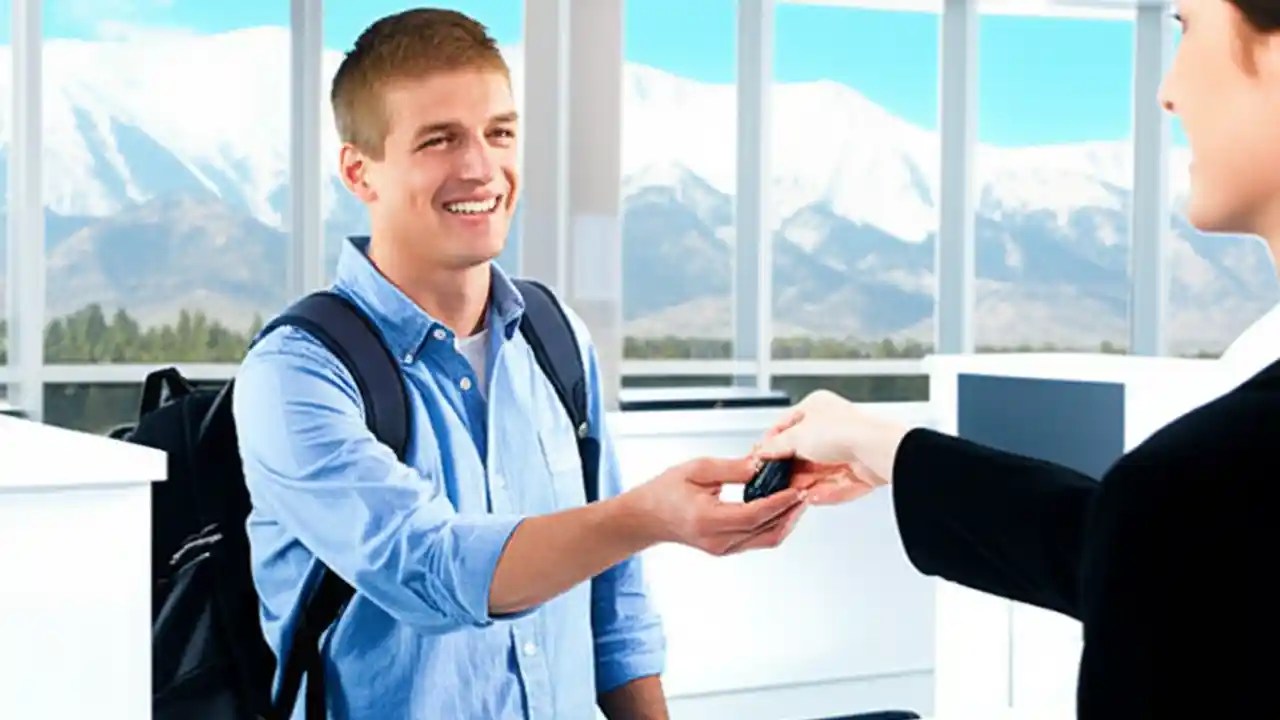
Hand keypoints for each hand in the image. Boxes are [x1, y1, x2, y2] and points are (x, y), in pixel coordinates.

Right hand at [626, 456, 808, 555]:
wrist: (647, 517)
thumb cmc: (665, 491)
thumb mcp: (697, 469)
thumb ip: (732, 468)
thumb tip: (761, 465)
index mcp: (709, 520)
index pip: (755, 514)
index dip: (781, 501)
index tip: (797, 489)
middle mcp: (719, 540)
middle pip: (768, 530)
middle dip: (791, 510)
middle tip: (806, 490)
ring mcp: (724, 548)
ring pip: (768, 538)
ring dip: (786, 518)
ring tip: (798, 498)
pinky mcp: (727, 549)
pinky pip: (759, 539)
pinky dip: (774, 523)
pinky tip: (781, 506)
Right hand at [751, 390, 908, 504]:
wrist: (876, 450)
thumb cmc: (844, 431)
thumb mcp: (797, 436)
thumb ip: (776, 445)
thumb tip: (764, 450)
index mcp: (818, 407)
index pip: (787, 424)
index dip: (773, 441)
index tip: (762, 455)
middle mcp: (833, 426)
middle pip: (803, 450)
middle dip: (789, 467)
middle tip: (775, 479)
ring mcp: (847, 449)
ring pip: (818, 470)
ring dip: (804, 482)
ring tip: (791, 492)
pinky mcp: (859, 471)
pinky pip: (835, 483)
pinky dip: (823, 491)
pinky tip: (811, 497)